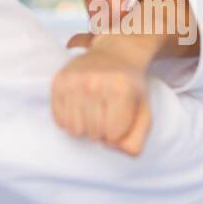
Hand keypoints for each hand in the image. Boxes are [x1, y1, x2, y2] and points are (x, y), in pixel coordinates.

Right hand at [51, 38, 152, 155]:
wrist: (114, 55)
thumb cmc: (129, 87)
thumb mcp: (144, 111)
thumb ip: (137, 139)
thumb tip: (118, 148)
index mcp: (120, 89)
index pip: (113, 136)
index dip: (117, 133)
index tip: (120, 118)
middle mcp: (95, 82)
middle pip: (94, 134)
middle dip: (102, 131)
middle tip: (106, 113)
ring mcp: (74, 81)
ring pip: (74, 130)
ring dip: (85, 127)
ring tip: (93, 112)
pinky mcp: (58, 82)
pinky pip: (59, 120)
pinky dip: (70, 120)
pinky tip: (80, 107)